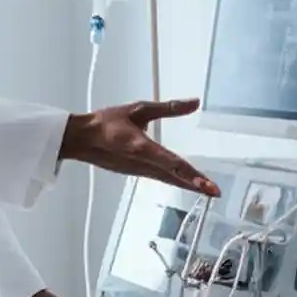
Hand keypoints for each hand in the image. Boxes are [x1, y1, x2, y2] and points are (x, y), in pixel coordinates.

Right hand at [60, 99, 220, 196]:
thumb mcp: (138, 109)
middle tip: (215, 193)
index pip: (171, 163)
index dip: (191, 174)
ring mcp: (138, 171)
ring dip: (188, 185)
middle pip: (173, 177)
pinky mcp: (136, 173)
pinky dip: (176, 181)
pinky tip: (186, 182)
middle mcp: (141, 163)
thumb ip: (168, 108)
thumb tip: (194, 103)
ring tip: (207, 189)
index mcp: (141, 147)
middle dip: (195, 185)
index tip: (207, 184)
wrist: (81, 139)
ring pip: (168, 180)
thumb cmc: (105, 123)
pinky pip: (161, 178)